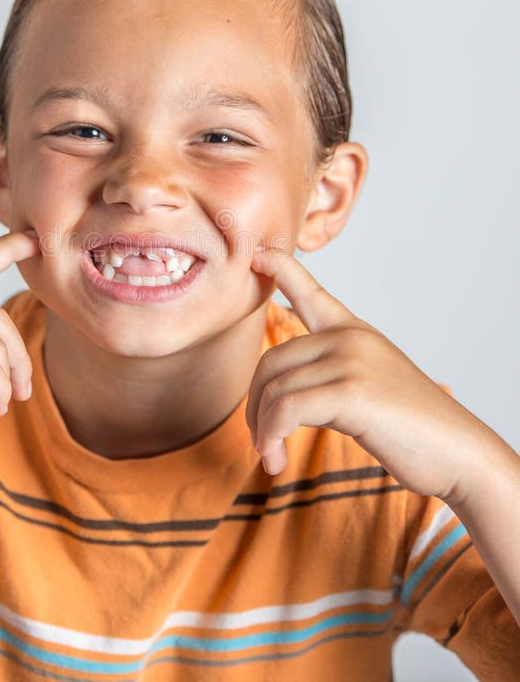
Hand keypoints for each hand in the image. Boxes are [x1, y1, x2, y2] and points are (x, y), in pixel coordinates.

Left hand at [245, 247, 487, 504]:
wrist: (458, 452)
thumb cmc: (413, 428)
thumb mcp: (369, 386)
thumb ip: (328, 376)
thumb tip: (280, 395)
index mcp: (354, 332)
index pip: (311, 292)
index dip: (282, 270)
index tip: (258, 255)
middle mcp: (349, 339)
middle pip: (271, 362)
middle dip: (256, 407)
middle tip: (262, 442)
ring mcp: (351, 361)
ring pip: (274, 390)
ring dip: (263, 431)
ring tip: (271, 459)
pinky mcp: (350, 392)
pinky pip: (286, 410)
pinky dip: (272, 437)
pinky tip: (276, 460)